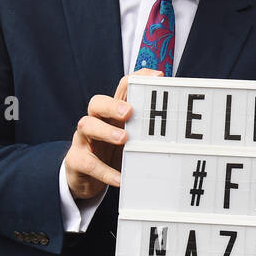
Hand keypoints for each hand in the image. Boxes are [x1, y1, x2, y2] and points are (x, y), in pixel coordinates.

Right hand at [64, 69, 159, 200]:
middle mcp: (95, 121)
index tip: (157, 78)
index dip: (137, 79)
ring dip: (105, 131)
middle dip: (113, 104)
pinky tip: (120, 178)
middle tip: (129, 112)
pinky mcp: (76, 160)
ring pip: (86, 125)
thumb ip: (147, 133)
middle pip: (97, 102)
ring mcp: (83, 139)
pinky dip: (105, 171)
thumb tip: (178, 132)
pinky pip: (88, 163)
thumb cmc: (111, 153)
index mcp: (112, 113)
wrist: (84, 177)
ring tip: (123, 139)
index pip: (121, 88)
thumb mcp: (130, 140)